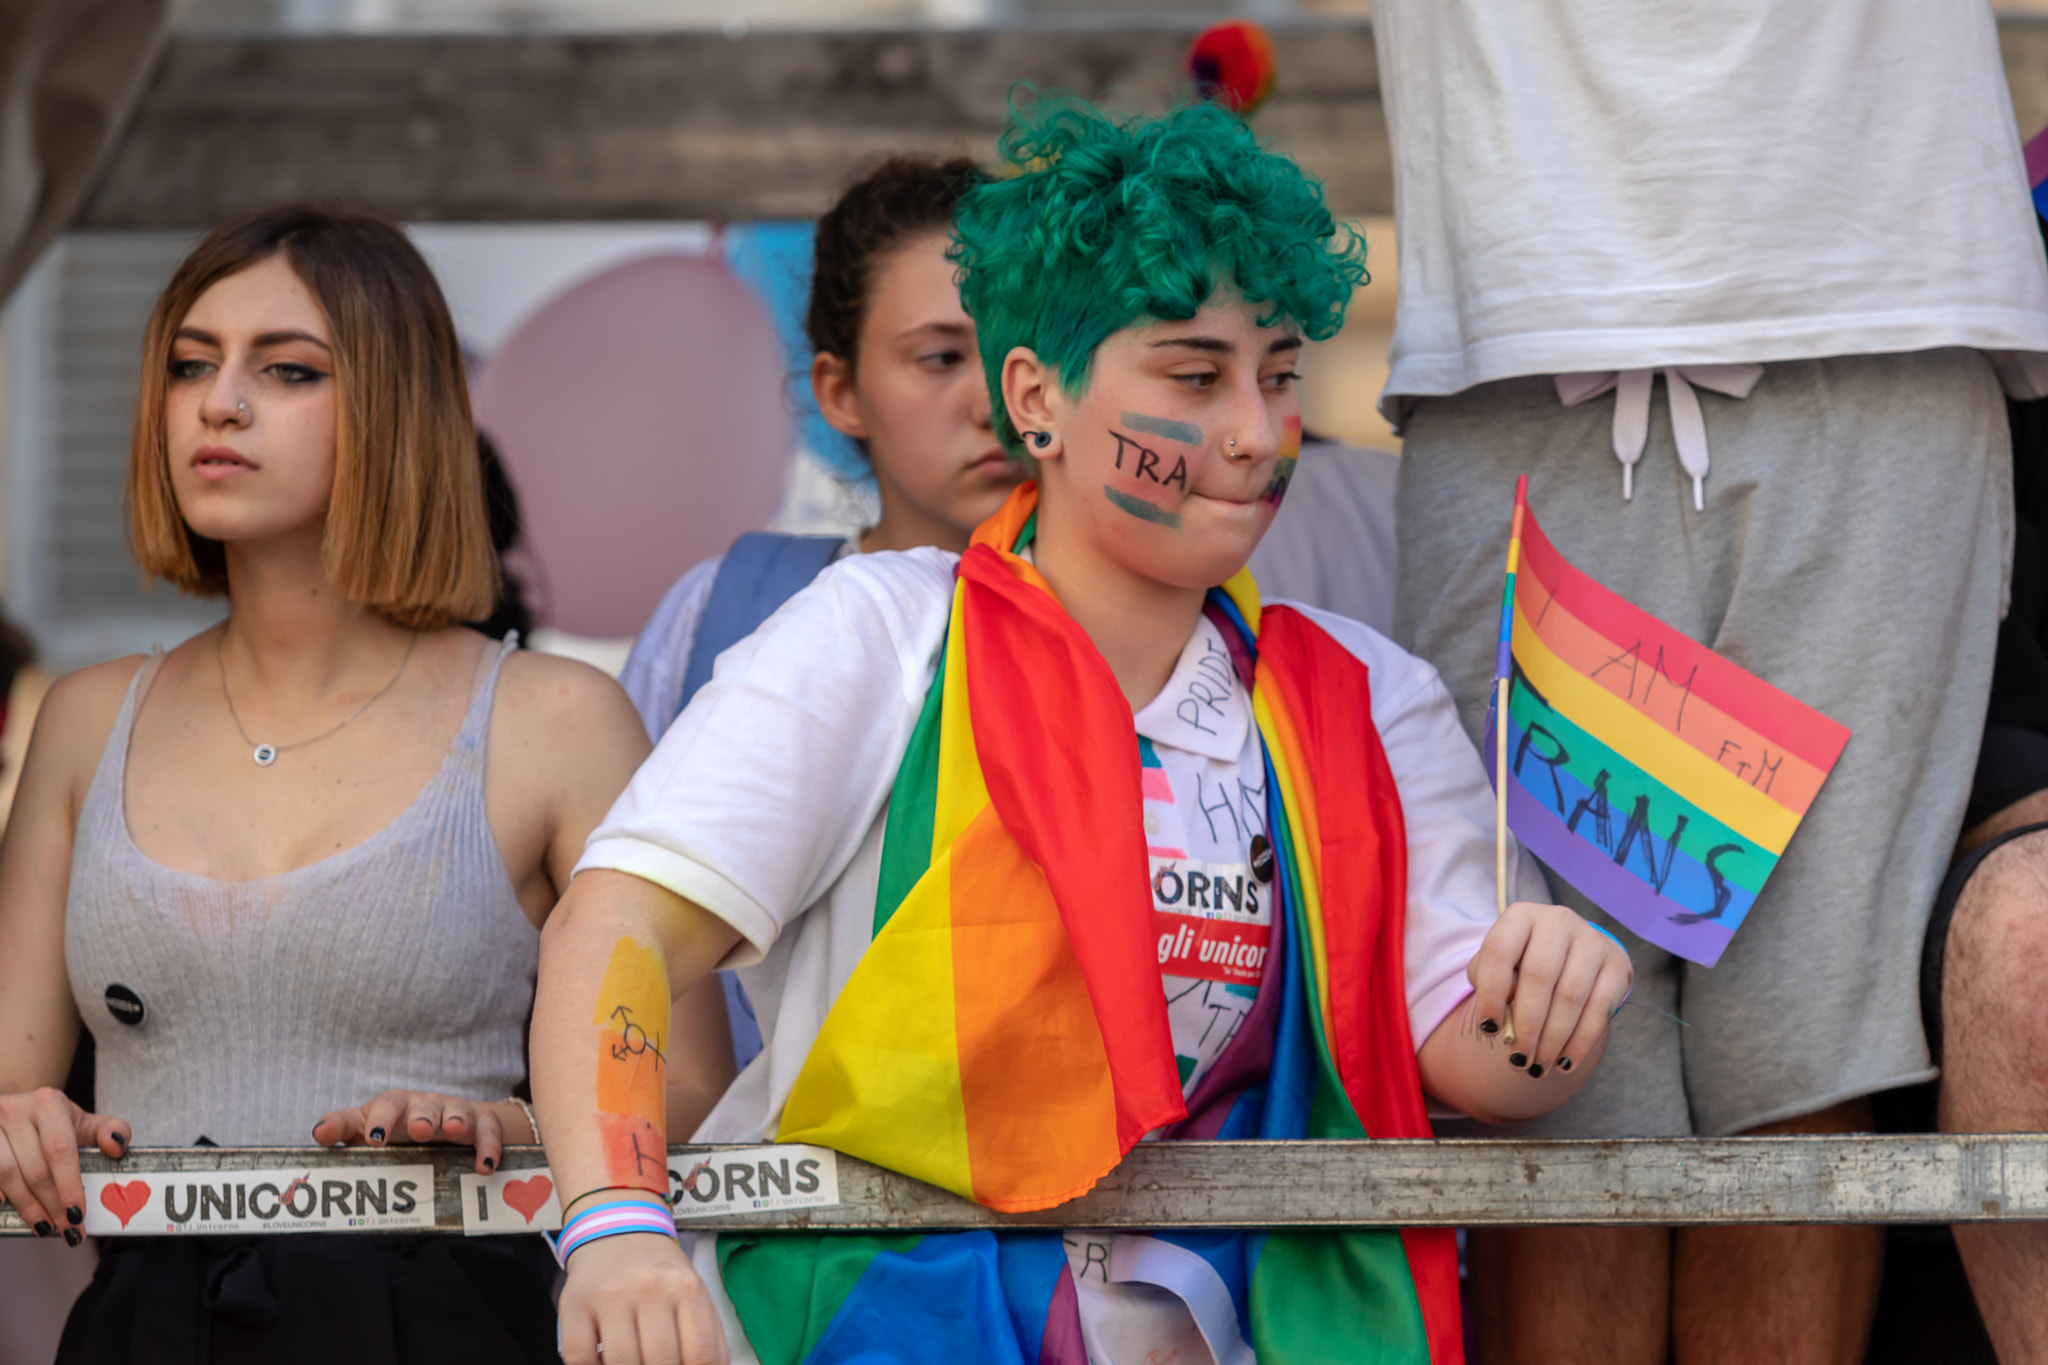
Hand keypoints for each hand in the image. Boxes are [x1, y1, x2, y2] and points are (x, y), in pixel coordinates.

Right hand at [0, 1087, 129, 1245]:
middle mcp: (15, 1109)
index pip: (60, 1150)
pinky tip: (8, 1207)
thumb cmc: (54, 1123)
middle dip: (53, 1205)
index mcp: (48, 1103)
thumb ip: (111, 1130)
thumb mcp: (84, 1121)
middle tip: (67, 1228)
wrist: (16, 1110)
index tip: (78, 1215)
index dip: (69, 1186)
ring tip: (45, 1226)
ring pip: (6, 1174)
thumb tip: (116, 1146)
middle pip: (35, 1168)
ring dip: (27, 1206)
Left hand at [311, 1091, 530, 1174]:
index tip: (373, 1139)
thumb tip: (318, 1133)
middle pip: (424, 1105)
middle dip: (422, 1117)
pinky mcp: (481, 1123)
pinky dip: (488, 1146)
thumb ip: (343, 1128)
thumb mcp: (368, 1127)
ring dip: (457, 1120)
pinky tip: (485, 1165)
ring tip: (456, 1132)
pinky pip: (487, 1131)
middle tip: (419, 1131)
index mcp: (394, 1106)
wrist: (448, 1123)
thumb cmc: (399, 1129)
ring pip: (458, 1111)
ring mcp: (454, 1111)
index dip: (379, 1120)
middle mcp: (425, 1105)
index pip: (384, 1106)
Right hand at [558, 1232, 728, 1364]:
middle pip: (661, 1362)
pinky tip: (604, 1361)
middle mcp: (649, 1287)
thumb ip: (709, 1335)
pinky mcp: (574, 1304)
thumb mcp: (693, 1292)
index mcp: (686, 1286)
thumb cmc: (658, 1271)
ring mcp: (609, 1295)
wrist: (617, 1230)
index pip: (700, 1354)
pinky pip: (580, 1358)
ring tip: (636, 1363)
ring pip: (622, 1364)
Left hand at [1467, 902, 1632, 1075]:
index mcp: (1521, 916)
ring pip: (1571, 996)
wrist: (1571, 952)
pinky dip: (1581, 1041)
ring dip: (1553, 1039)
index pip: (1499, 951)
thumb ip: (1491, 985)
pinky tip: (1566, 1062)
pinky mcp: (1617, 964)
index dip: (1491, 994)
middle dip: (1527, 1026)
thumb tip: (1501, 1023)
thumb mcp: (1499, 965)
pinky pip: (1600, 1009)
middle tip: (1517, 1060)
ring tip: (1538, 1067)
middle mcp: (1558, 921)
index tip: (1488, 1030)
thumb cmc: (1523, 962)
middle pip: (1539, 977)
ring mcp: (1592, 940)